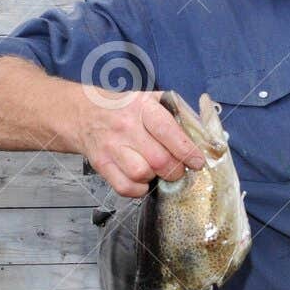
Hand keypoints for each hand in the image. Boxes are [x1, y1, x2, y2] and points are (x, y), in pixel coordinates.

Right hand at [77, 90, 205, 197]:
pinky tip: (142, 179)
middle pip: (159, 159)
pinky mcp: (101, 164)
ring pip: (141, 174)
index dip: (187, 151)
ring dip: (155, 178)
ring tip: (156, 170)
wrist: (83, 113)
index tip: (197, 162)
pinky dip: (138, 189)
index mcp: (142, 108)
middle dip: (175, 170)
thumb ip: (178, 114)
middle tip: (177, 169)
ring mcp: (111, 146)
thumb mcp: (151, 100)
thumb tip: (206, 136)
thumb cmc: (125, 109)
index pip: (168, 131)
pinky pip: (125, 187)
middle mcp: (125, 126)